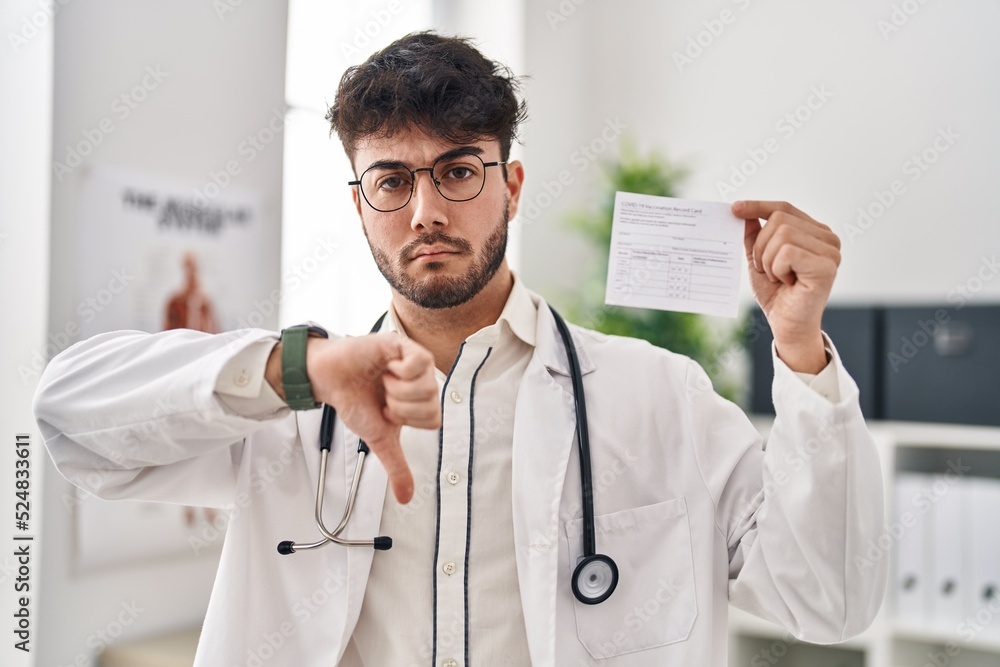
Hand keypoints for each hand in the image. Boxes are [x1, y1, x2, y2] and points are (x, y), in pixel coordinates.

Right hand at [267, 334, 439, 502]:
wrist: (329, 378)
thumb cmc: (355, 401)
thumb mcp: (379, 438)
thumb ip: (395, 467)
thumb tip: (406, 498)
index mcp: (421, 402)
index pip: (433, 420)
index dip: (406, 421)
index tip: (387, 413)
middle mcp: (423, 382)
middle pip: (431, 404)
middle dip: (400, 407)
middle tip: (383, 397)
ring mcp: (415, 361)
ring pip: (426, 385)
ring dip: (398, 390)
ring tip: (383, 381)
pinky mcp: (403, 345)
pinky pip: (420, 361)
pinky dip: (401, 371)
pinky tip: (387, 368)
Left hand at [733, 200, 840, 372]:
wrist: (786, 325)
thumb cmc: (776, 294)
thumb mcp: (759, 258)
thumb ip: (754, 234)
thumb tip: (743, 211)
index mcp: (815, 232)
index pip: (784, 208)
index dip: (758, 206)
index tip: (735, 208)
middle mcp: (828, 238)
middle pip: (780, 219)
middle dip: (761, 246)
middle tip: (768, 270)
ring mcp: (831, 251)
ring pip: (782, 233)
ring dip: (769, 260)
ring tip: (778, 277)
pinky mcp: (826, 266)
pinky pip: (787, 252)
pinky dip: (777, 268)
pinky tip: (786, 282)